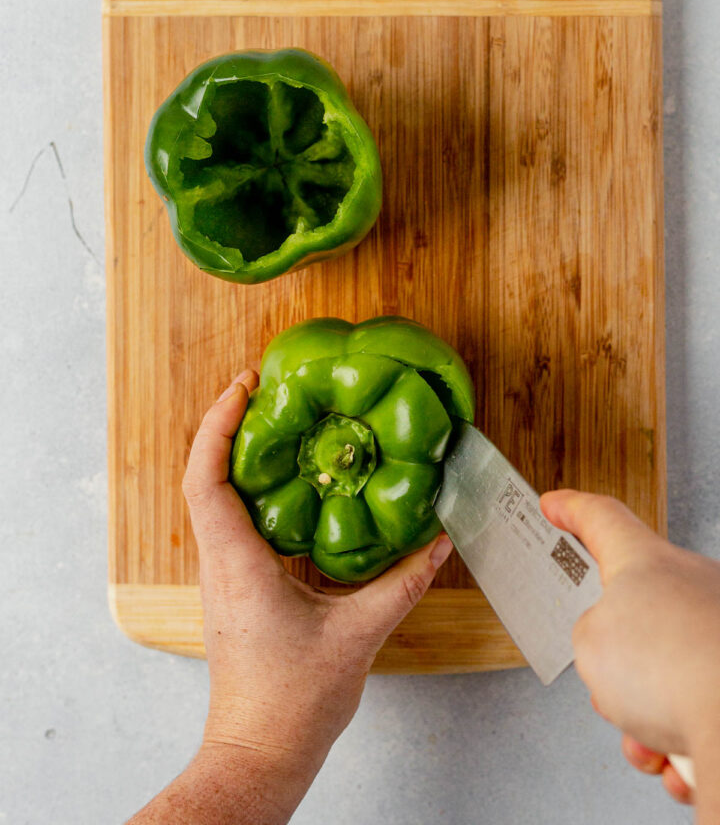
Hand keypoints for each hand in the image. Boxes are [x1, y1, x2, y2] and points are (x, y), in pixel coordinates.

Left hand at [178, 369, 452, 822]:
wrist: (259, 754)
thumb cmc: (292, 702)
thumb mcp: (358, 634)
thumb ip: (403, 583)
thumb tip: (439, 541)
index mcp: (237, 564)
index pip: (206, 478)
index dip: (218, 424)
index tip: (244, 386)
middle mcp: (222, 562)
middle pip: (207, 477)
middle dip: (229, 425)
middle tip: (266, 389)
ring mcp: (227, 575)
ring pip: (220, 499)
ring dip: (242, 456)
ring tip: (284, 424)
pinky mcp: (239, 587)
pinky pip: (240, 525)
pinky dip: (261, 493)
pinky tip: (300, 486)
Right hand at [541, 490, 719, 819]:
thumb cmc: (678, 668)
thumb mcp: (588, 640)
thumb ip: (589, 636)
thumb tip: (615, 658)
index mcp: (648, 561)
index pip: (601, 519)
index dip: (571, 512)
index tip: (555, 506)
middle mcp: (692, 590)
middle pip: (634, 617)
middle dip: (614, 664)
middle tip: (608, 685)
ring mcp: (717, 637)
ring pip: (663, 677)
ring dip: (644, 717)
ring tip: (649, 731)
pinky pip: (694, 719)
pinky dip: (679, 746)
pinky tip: (678, 755)